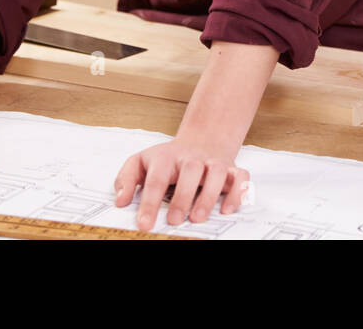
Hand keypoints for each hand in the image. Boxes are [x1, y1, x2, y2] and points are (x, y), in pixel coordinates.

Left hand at [114, 130, 250, 231]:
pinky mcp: (232, 168)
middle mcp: (192, 158)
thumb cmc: (169, 159)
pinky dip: (238, 192)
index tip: (145, 224)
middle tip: (174, 221)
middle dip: (182, 197)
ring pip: (217, 172)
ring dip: (209, 195)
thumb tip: (121, 201)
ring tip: (198, 217)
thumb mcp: (141, 162)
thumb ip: (126, 180)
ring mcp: (214, 162)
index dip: (150, 203)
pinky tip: (227, 209)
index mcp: (167, 157)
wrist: (202, 139)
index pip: (157, 179)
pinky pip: (241, 177)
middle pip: (190, 171)